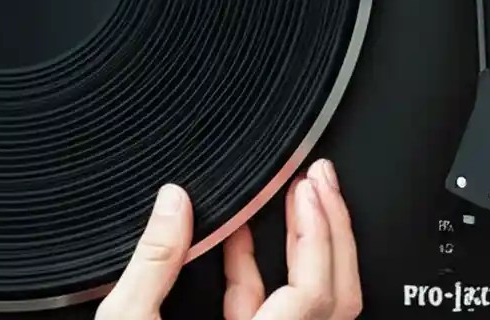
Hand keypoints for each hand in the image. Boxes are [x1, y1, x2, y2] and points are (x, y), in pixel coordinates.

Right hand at [95, 159, 360, 319]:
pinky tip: (244, 242)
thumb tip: (172, 206)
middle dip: (332, 231)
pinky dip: (267, 277)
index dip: (317, 234)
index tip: (305, 191)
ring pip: (316, 311)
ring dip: (308, 251)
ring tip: (295, 200)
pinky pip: (278, 319)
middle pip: (336, 299)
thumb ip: (153, 263)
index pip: (314, 293)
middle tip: (321, 183)